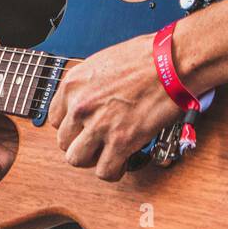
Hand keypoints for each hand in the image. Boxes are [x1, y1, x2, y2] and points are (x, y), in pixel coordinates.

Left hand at [46, 33, 177, 181]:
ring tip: (110, 152)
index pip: (56, 119)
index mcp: (73, 84)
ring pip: (76, 159)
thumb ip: (90, 87)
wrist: (172, 64)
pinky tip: (124, 161)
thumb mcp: (103, 64)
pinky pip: (105, 171)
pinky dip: (114, 170)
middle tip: (100, 141)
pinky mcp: (121, 141)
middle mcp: (80, 105)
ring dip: (94, 159)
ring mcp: (98, 124)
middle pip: (64, 141)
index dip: (73, 126)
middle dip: (81, 143)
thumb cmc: (146, 58)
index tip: (85, 127)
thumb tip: (92, 103)